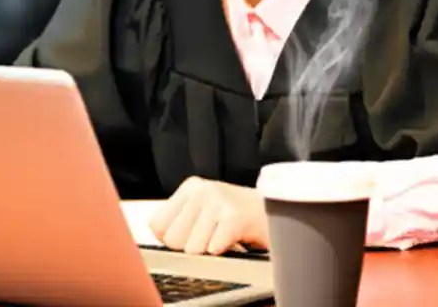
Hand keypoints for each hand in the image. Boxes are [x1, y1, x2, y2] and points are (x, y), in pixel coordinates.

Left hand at [149, 177, 269, 254]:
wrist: (281, 213)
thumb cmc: (241, 217)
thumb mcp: (205, 210)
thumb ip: (179, 221)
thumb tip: (160, 237)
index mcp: (190, 188)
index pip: (156, 223)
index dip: (169, 238)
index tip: (187, 237)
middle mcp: (202, 191)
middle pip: (172, 238)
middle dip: (190, 246)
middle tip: (211, 238)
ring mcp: (218, 202)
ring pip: (192, 247)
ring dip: (210, 250)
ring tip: (224, 237)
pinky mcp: (235, 217)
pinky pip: (213, 247)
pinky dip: (223, 251)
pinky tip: (233, 241)